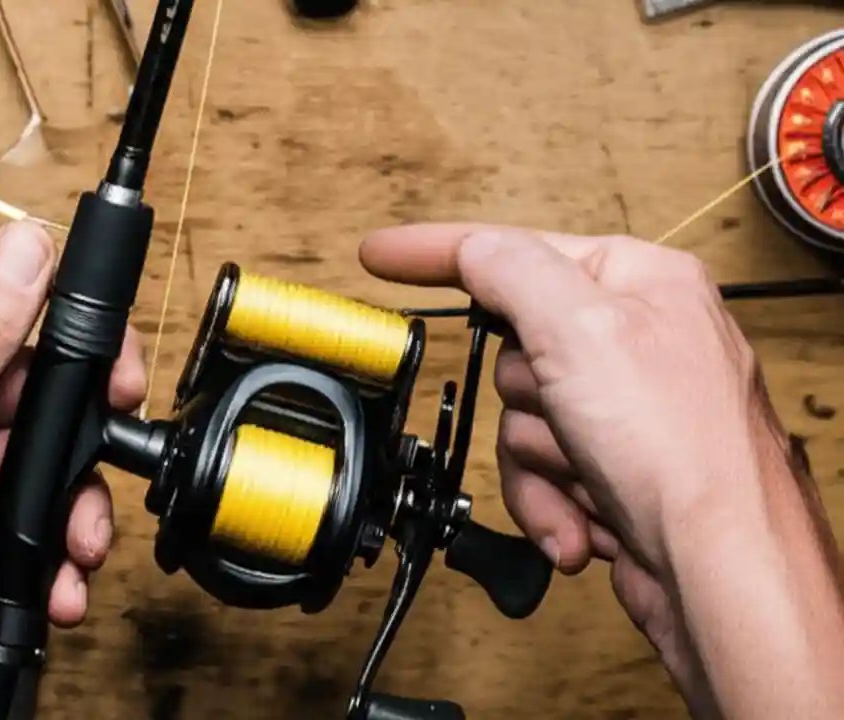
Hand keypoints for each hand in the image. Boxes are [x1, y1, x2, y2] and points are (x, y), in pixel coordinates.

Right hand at [360, 224, 828, 717]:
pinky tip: (589, 521)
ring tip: (591, 478)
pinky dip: (555, 503)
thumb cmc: (687, 454)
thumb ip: (512, 272)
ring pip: (521, 423)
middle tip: (567, 416)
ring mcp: (629, 411)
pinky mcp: (619, 470)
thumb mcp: (580, 331)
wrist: (724, 577)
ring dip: (540, 463)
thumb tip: (471, 248)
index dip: (437, 252)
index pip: (513, 251)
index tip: (381, 253)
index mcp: (640, 283)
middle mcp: (638, 340)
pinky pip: (544, 473)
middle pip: (513, 352)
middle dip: (525, 404)